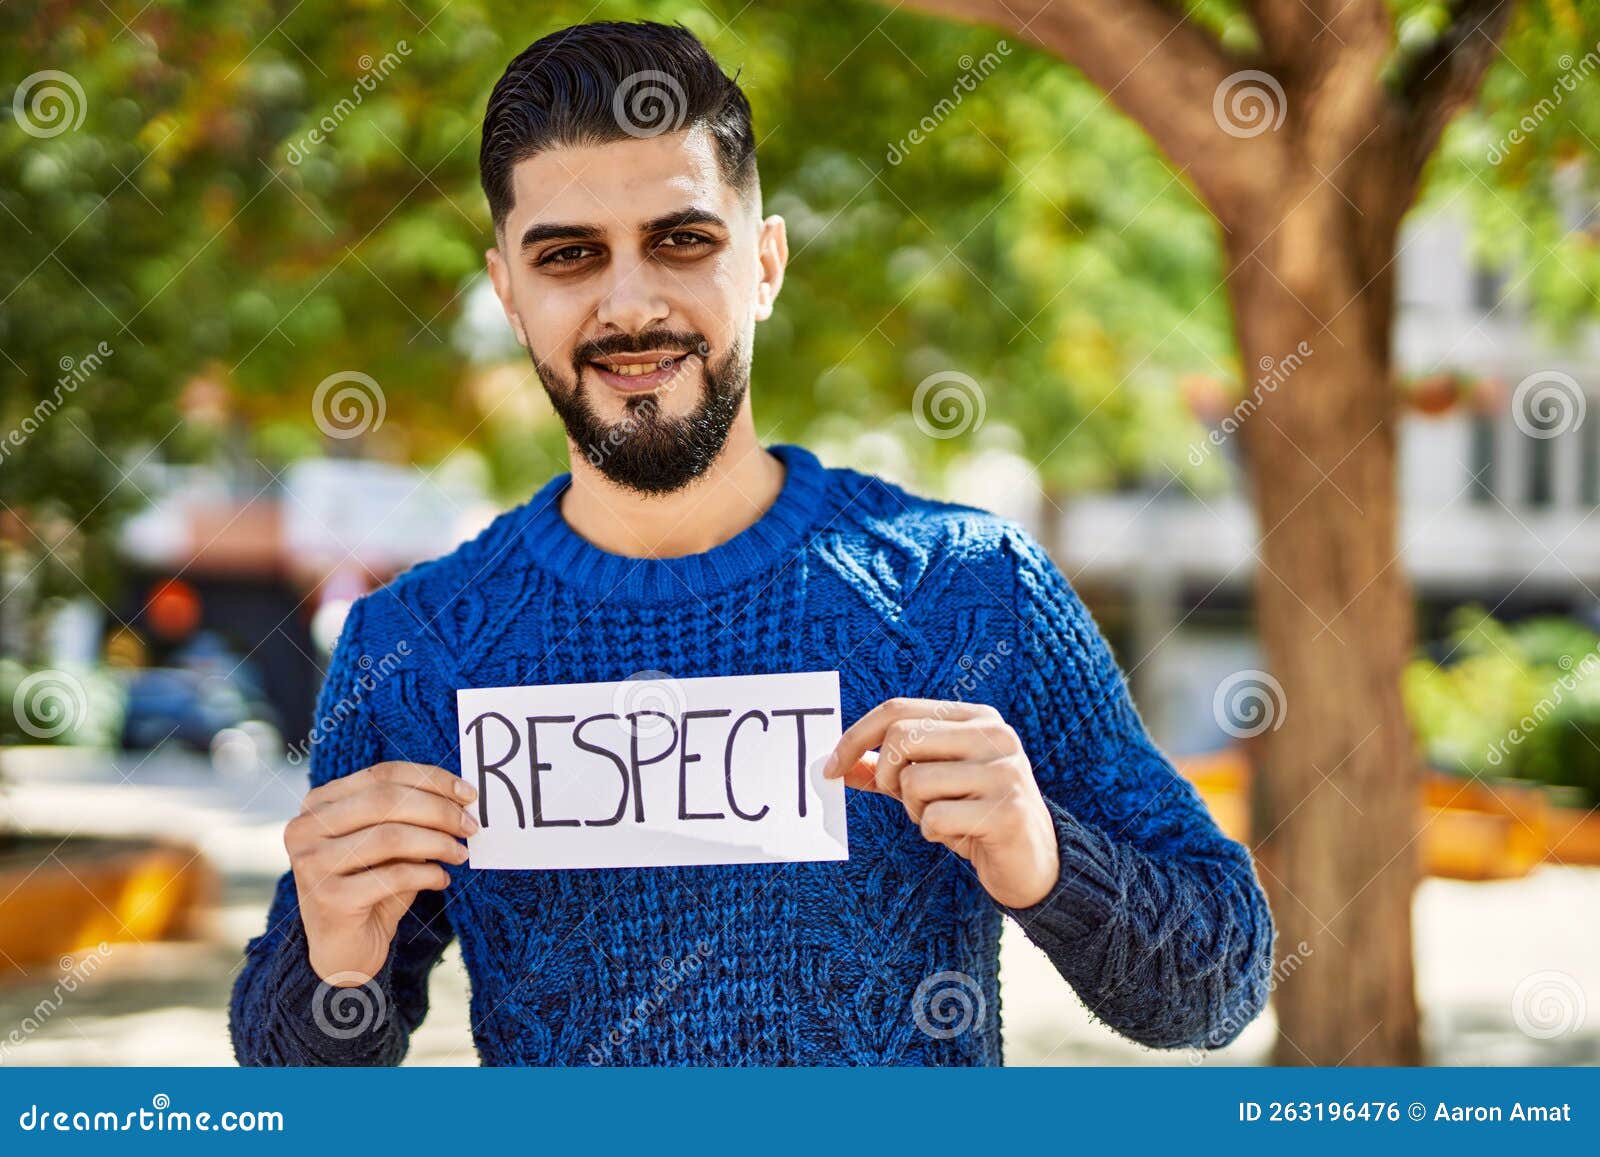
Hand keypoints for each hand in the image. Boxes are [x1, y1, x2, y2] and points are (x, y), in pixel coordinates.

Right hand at [285, 761, 476, 984]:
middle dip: (438, 810)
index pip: (382, 774)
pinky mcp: (328, 898)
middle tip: (471, 825)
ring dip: (437, 843)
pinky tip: (442, 880)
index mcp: (318, 803)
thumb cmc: (371, 887)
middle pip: (386, 800)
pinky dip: (427, 875)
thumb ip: (410, 814)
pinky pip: (393, 876)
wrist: (345, 949)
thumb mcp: (388, 844)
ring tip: (460, 854)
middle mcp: (306, 828)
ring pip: (391, 836)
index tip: (468, 793)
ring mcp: (312, 863)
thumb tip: (461, 795)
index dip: (431, 779)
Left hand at [823, 698, 1059, 908]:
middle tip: (904, 800)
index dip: (855, 737)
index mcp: (975, 717)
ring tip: (945, 817)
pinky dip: (934, 833)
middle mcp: (994, 734)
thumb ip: (887, 769)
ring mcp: (1004, 770)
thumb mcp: (930, 784)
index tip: (830, 768)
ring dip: (916, 810)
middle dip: (887, 777)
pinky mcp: (1007, 810)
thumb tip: (835, 765)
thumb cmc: (973, 816)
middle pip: (902, 738)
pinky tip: (961, 835)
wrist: (1033, 862)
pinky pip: (935, 818)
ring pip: (915, 781)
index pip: (898, 710)